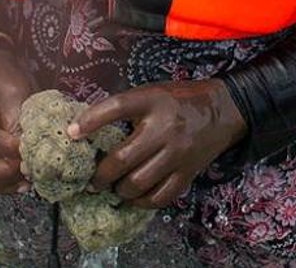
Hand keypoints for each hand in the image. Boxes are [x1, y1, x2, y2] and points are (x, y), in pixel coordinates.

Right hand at [0, 48, 34, 193]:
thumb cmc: (2, 80)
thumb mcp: (15, 93)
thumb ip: (19, 123)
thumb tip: (29, 154)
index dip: (11, 149)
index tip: (32, 150)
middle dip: (4, 174)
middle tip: (28, 170)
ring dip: (1, 184)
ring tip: (26, 181)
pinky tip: (17, 182)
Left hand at [68, 79, 247, 208]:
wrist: (223, 109)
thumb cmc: (179, 100)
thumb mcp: (152, 93)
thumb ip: (125, 107)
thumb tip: (86, 128)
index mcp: (153, 101)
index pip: (117, 107)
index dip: (91, 120)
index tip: (71, 134)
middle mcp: (164, 128)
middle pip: (122, 158)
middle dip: (100, 175)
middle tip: (92, 181)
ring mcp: (177, 153)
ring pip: (138, 183)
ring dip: (119, 190)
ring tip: (113, 189)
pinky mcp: (188, 172)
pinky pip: (160, 196)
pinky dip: (142, 202)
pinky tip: (134, 198)